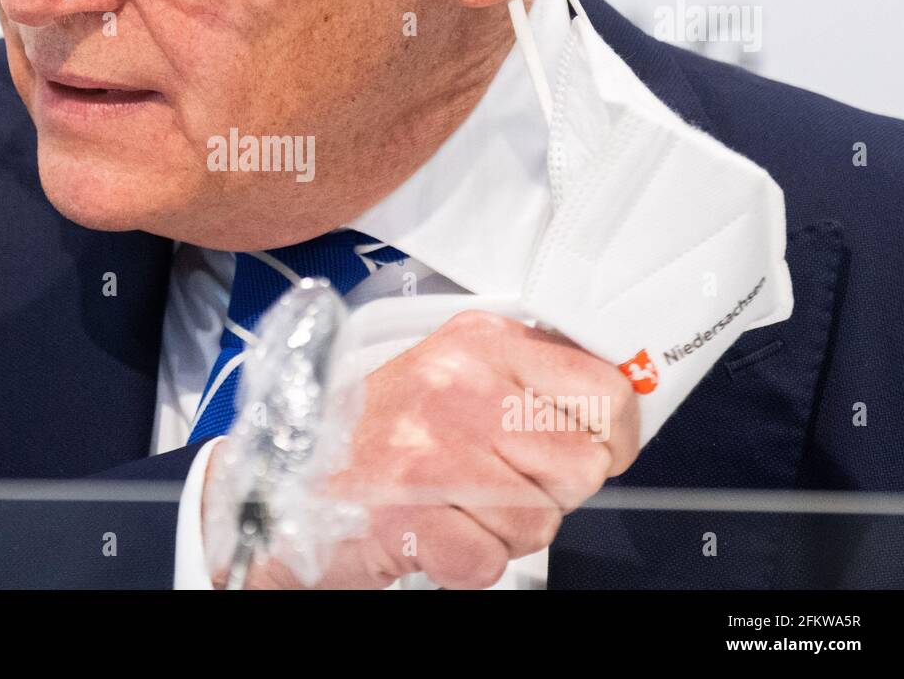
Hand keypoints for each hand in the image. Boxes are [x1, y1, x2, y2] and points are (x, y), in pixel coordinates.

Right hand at [204, 310, 639, 588]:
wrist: (285, 478)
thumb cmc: (380, 430)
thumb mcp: (454, 373)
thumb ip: (528, 381)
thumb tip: (618, 413)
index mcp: (478, 341)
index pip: (606, 390)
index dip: (612, 438)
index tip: (593, 451)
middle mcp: (458, 386)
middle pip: (581, 465)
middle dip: (548, 490)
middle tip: (495, 482)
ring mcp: (430, 450)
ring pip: (540, 520)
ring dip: (504, 531)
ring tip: (453, 504)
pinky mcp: (408, 514)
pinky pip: (490, 562)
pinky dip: (465, 562)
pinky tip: (431, 531)